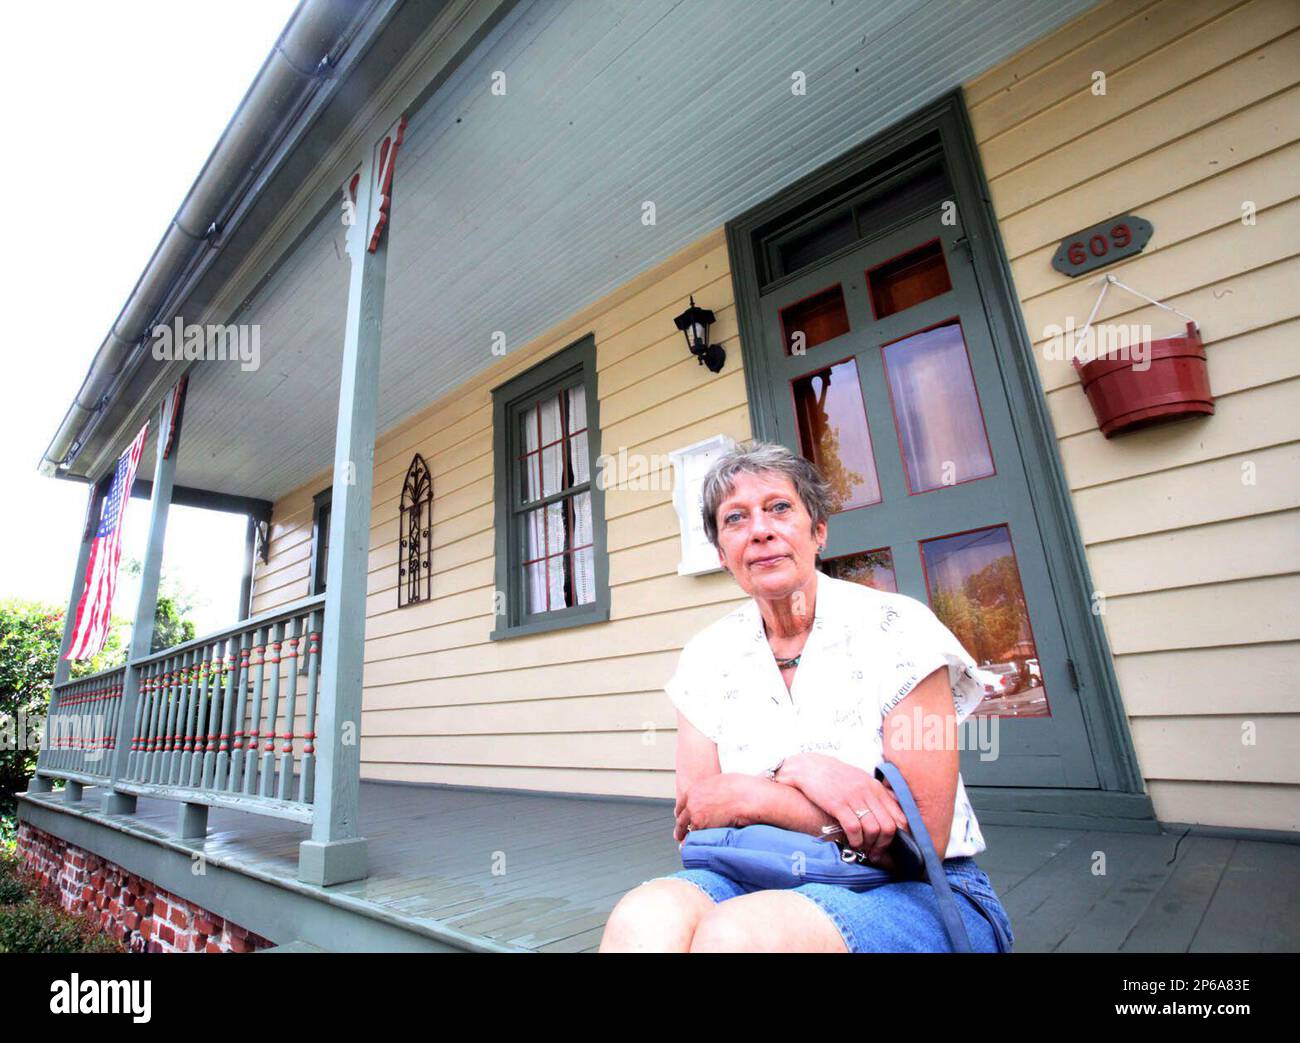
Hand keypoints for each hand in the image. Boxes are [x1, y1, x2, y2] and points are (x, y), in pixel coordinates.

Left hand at [674, 773, 758, 842]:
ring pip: (683, 827)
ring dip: (685, 835)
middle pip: (680, 816)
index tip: (684, 818)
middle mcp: (691, 800)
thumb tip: (717, 794)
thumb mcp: (721, 783)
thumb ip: (712, 790)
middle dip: (681, 826)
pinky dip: (692, 842)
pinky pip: (691, 836)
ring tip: (685, 845)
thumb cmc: (742, 788)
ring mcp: (694, 812)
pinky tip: (693, 847)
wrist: (747, 796)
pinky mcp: (699, 824)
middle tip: (679, 835)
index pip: (683, 803)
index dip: (684, 812)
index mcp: (696, 789)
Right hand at [779, 753, 909, 865]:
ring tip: (864, 850)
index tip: (893, 846)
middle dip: (884, 845)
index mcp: (877, 788)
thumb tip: (892, 814)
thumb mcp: (861, 780)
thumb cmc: (836, 776)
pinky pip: (854, 828)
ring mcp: (854, 798)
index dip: (901, 837)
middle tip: (876, 853)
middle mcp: (869, 792)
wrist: (810, 767)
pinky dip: (856, 841)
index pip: (900, 816)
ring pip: (873, 829)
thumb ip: (877, 795)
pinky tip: (852, 844)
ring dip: (870, 845)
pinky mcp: (838, 804)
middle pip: (889, 826)